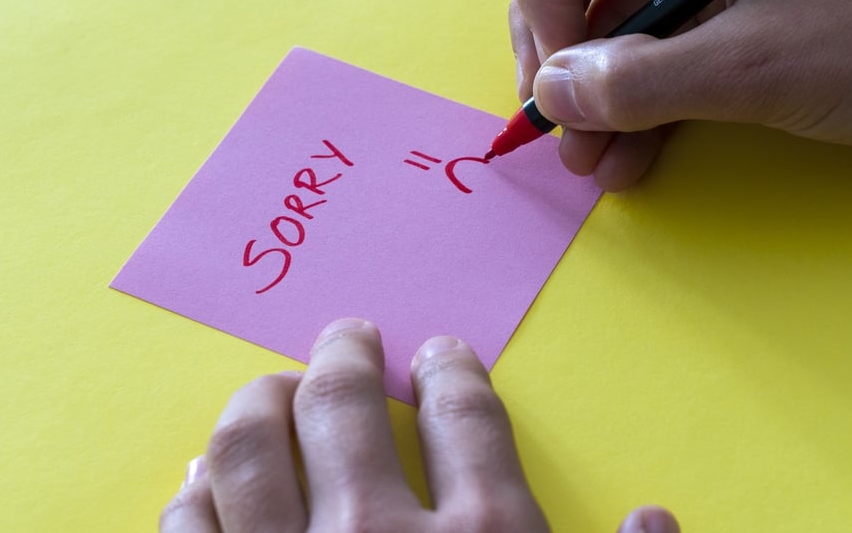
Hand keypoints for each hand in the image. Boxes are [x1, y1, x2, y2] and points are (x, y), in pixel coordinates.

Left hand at [160, 318, 679, 532]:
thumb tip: (659, 517)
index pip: (463, 413)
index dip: (449, 371)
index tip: (437, 354)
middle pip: (341, 403)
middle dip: (341, 356)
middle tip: (345, 338)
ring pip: (253, 446)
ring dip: (260, 403)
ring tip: (271, 387)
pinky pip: (193, 530)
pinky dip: (197, 494)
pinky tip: (207, 478)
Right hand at [511, 0, 851, 190]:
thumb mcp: (760, 65)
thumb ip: (643, 80)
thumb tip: (553, 94)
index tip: (552, 66)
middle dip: (561, 43)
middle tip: (554, 115)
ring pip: (619, 14)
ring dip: (595, 90)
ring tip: (589, 160)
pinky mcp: (736, 12)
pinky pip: (660, 50)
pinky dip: (636, 104)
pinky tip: (624, 158)